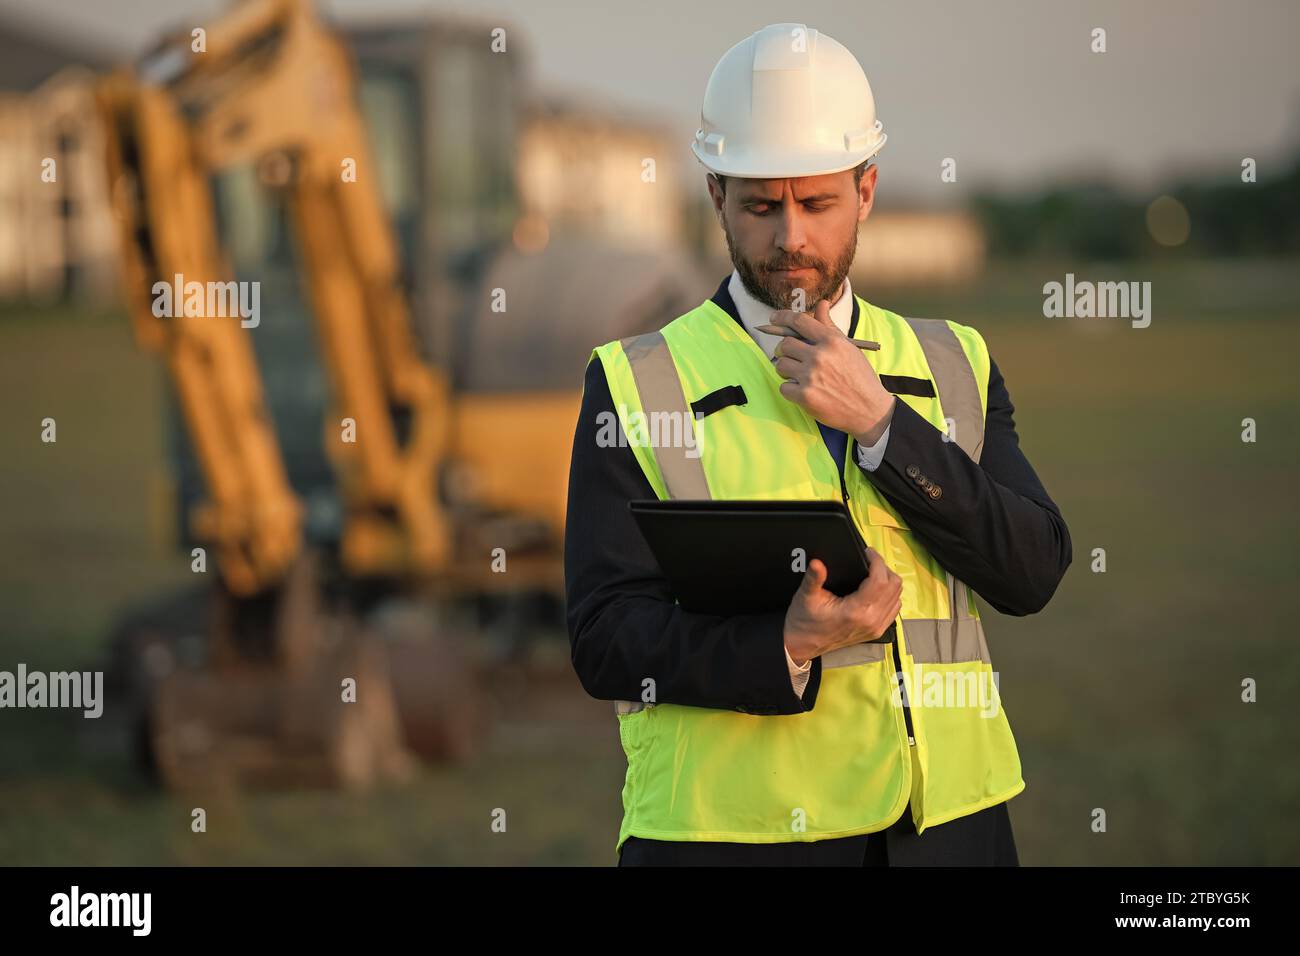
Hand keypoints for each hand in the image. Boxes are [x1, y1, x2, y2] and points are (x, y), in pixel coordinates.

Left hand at [768, 300, 894, 440]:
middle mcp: (819, 356)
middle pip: (784, 345)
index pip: (799, 321)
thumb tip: (821, 304)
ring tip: (802, 376)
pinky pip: (784, 387)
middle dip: (785, 352)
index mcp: (831, 341)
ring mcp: (811, 376)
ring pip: (781, 366)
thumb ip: (829, 327)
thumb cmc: (859, 377)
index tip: (774, 318)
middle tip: (794, 359)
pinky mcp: (805, 396)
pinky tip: (805, 392)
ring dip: (787, 371)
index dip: (782, 317)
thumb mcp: (848, 348)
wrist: (870, 410)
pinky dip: (791, 390)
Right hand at [783, 550, 902, 664]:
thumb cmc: (805, 622)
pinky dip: (890, 595)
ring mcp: (876, 627)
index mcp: (855, 612)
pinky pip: (894, 609)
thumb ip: (813, 578)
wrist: (803, 644)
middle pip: (894, 586)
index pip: (880, 580)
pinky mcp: (877, 631)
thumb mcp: (805, 596)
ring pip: (898, 596)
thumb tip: (817, 563)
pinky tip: (876, 590)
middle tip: (869, 561)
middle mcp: (871, 621)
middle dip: (884, 568)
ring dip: (889, 581)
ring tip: (872, 573)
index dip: (877, 561)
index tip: (867, 553)